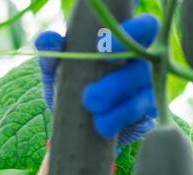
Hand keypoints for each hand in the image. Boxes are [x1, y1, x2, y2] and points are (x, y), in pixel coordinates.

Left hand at [36, 11, 159, 148]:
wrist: (71, 126)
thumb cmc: (69, 86)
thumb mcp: (56, 70)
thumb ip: (52, 53)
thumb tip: (46, 40)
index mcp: (127, 45)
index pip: (146, 28)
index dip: (133, 33)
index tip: (104, 47)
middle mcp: (142, 66)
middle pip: (143, 68)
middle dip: (116, 84)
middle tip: (89, 97)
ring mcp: (146, 93)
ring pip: (143, 97)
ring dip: (118, 109)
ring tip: (93, 116)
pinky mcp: (144, 118)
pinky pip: (141, 120)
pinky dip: (119, 122)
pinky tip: (103, 128)